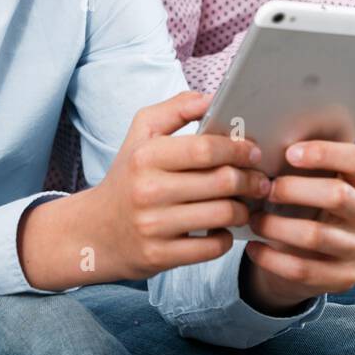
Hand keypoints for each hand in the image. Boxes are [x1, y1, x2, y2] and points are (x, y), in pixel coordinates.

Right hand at [92, 91, 268, 278]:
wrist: (94, 231)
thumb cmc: (127, 177)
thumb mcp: (141, 134)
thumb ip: (176, 108)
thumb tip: (213, 99)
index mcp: (146, 156)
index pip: (206, 148)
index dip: (238, 149)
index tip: (254, 152)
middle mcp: (148, 190)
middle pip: (221, 181)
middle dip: (251, 180)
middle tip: (260, 181)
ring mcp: (153, 226)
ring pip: (222, 215)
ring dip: (244, 210)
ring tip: (246, 204)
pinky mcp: (159, 256)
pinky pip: (211, 248)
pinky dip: (226, 238)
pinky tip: (222, 229)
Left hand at [242, 141, 354, 312]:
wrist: (306, 254)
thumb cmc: (303, 202)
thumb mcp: (307, 180)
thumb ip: (297, 161)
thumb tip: (263, 140)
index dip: (325, 153)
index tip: (289, 152)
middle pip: (338, 195)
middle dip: (294, 190)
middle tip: (263, 189)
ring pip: (317, 235)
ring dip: (276, 226)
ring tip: (252, 220)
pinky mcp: (346, 277)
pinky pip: (305, 270)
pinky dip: (272, 258)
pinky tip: (253, 247)